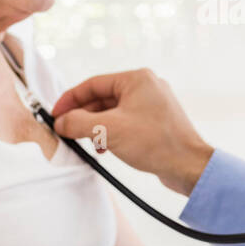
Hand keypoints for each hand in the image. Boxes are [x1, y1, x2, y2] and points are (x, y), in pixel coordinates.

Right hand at [50, 69, 213, 195]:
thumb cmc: (156, 143)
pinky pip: (125, 122)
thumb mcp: (109, 131)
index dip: (70, 99)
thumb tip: (60, 122)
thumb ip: (79, 123)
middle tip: (66, 132)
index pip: (93, 84)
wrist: (189, 166)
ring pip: (112, 112)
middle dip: (83, 116)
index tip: (55, 114)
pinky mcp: (155, 122)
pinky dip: (111, 133)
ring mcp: (152, 104)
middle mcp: (146, 87)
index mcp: (137, 79)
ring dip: (96, 127)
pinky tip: (104, 149)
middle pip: (102, 98)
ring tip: (87, 144)